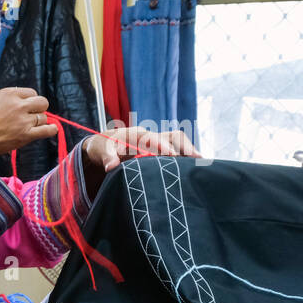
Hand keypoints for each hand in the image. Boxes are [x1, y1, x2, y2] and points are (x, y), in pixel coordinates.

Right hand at [0, 87, 57, 157]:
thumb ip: (4, 99)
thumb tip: (16, 101)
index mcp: (8, 94)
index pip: (30, 92)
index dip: (29, 100)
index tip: (24, 107)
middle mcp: (18, 105)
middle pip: (42, 102)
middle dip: (38, 108)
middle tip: (31, 116)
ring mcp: (24, 120)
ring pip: (43, 117)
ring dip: (39, 121)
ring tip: (30, 126)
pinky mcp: (26, 135)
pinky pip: (47, 130)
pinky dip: (51, 129)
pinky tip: (51, 129)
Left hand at [82, 126, 202, 175]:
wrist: (102, 144)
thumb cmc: (102, 148)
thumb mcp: (100, 152)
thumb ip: (107, 158)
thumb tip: (111, 166)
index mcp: (136, 135)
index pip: (153, 138)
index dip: (163, 147)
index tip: (172, 156)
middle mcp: (149, 135)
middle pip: (173, 136)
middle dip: (185, 147)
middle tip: (197, 160)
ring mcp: (156, 141)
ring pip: (177, 142)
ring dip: (189, 151)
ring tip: (202, 164)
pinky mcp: (159, 148)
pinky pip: (176, 148)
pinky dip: (186, 155)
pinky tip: (194, 167)